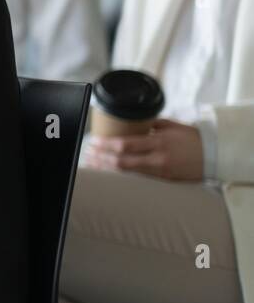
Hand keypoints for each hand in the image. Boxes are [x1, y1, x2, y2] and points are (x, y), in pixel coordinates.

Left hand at [85, 118, 204, 181]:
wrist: (215, 156)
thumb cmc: (193, 138)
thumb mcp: (172, 126)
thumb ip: (152, 124)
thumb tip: (133, 121)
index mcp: (159, 142)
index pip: (126, 144)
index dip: (106, 145)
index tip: (93, 142)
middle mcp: (157, 158)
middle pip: (122, 162)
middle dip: (101, 158)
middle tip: (87, 154)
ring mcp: (160, 172)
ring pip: (127, 173)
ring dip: (108, 169)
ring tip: (92, 164)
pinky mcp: (163, 181)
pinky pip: (138, 179)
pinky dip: (122, 176)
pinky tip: (110, 174)